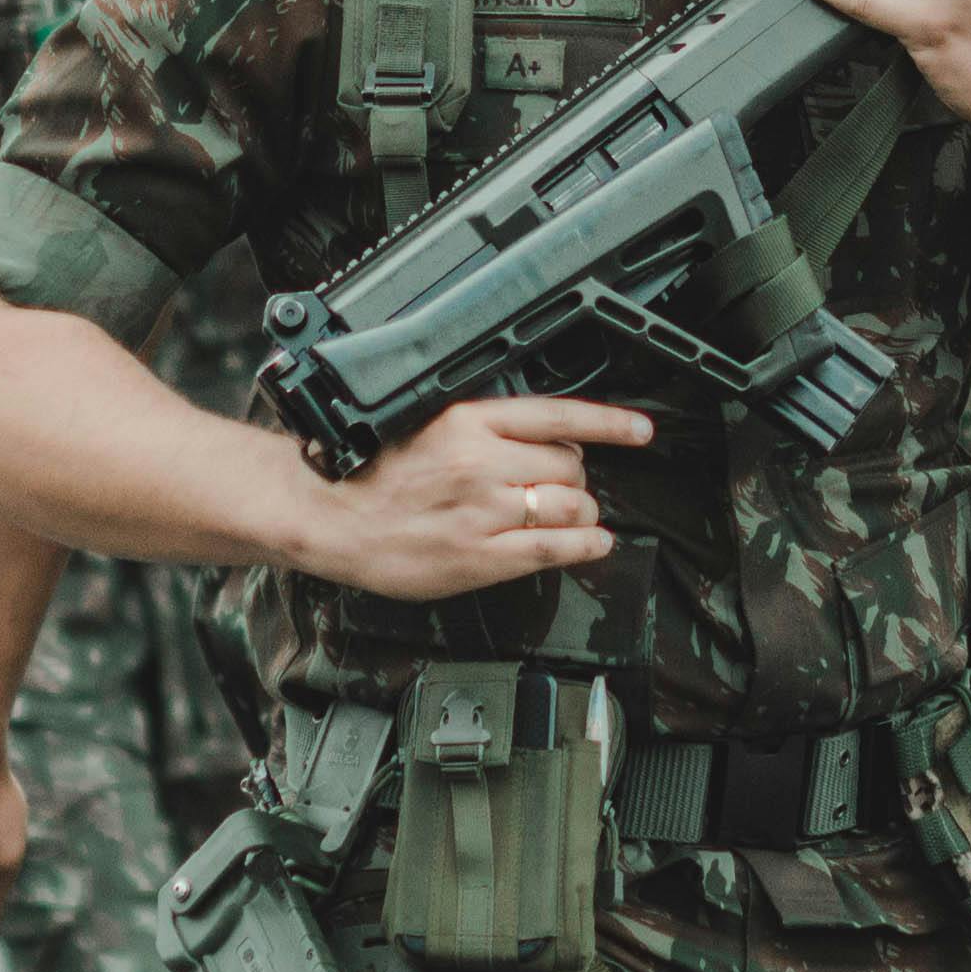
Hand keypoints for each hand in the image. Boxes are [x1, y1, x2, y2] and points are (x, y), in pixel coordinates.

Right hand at [293, 395, 648, 601]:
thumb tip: (542, 437)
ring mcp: (484, 512)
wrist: (330, 517)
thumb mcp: (428, 426)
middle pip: (570, 463)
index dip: (610, 423)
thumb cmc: (372, 474)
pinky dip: (585, 545)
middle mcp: (482, 462)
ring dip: (582, 511)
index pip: (559, 415)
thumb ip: (483, 429)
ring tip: (573, 516)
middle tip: (564, 486)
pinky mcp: (482, 556)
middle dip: (576, 475)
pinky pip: (555, 549)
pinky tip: (593, 543)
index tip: (640, 430)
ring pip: (570, 505)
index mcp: (468, 420)